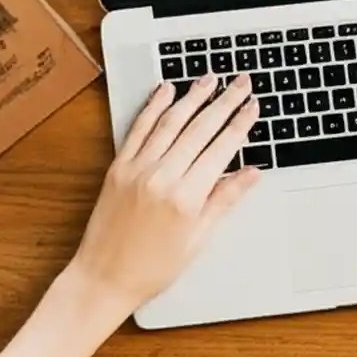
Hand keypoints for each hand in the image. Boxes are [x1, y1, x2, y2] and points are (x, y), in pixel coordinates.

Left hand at [65, 73, 261, 318]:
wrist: (103, 278)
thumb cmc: (153, 267)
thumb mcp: (198, 238)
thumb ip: (224, 200)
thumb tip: (250, 173)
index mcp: (186, 197)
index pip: (221, 149)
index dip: (240, 124)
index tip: (253, 106)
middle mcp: (161, 177)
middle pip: (200, 129)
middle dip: (224, 102)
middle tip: (242, 82)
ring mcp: (137, 169)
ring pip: (170, 122)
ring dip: (193, 96)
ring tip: (210, 78)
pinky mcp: (118, 168)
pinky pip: (138, 129)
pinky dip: (152, 107)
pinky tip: (165, 90)